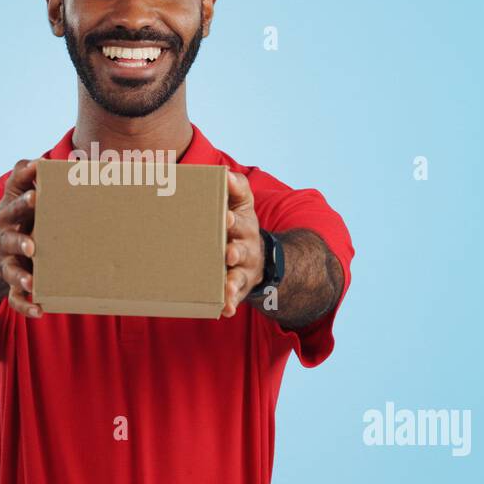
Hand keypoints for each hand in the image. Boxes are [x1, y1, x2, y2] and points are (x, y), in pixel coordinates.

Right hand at [0, 159, 42, 317]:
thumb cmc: (17, 210)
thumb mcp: (15, 188)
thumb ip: (24, 171)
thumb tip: (41, 161)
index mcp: (8, 215)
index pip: (14, 206)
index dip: (24, 202)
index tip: (36, 196)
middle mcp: (5, 240)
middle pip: (10, 241)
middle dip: (20, 243)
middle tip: (32, 246)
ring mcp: (8, 263)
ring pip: (12, 273)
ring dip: (21, 278)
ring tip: (32, 284)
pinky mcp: (13, 283)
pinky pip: (16, 299)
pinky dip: (26, 306)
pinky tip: (40, 310)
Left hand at [222, 170, 264, 317]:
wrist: (259, 256)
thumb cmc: (239, 225)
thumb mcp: (242, 203)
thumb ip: (236, 187)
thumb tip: (224, 173)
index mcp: (243, 226)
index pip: (240, 221)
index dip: (234, 220)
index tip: (227, 219)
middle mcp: (245, 249)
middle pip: (241, 250)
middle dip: (235, 251)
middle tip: (228, 252)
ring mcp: (242, 270)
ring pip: (238, 277)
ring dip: (233, 281)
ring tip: (227, 286)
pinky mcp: (237, 288)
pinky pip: (234, 297)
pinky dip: (230, 303)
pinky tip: (225, 310)